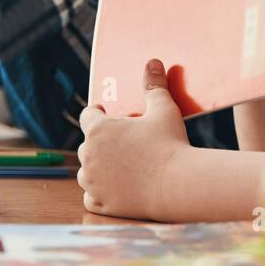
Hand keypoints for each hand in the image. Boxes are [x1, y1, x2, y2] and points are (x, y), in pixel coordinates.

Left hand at [76, 59, 190, 219]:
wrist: (178, 184)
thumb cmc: (170, 144)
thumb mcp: (164, 110)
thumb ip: (154, 85)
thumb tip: (152, 62)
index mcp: (99, 130)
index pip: (87, 116)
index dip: (96, 114)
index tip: (104, 113)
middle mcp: (89, 155)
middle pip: (87, 146)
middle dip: (100, 144)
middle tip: (120, 145)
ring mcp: (92, 181)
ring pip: (87, 173)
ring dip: (97, 170)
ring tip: (117, 168)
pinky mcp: (100, 203)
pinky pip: (91, 197)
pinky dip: (100, 194)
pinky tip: (115, 190)